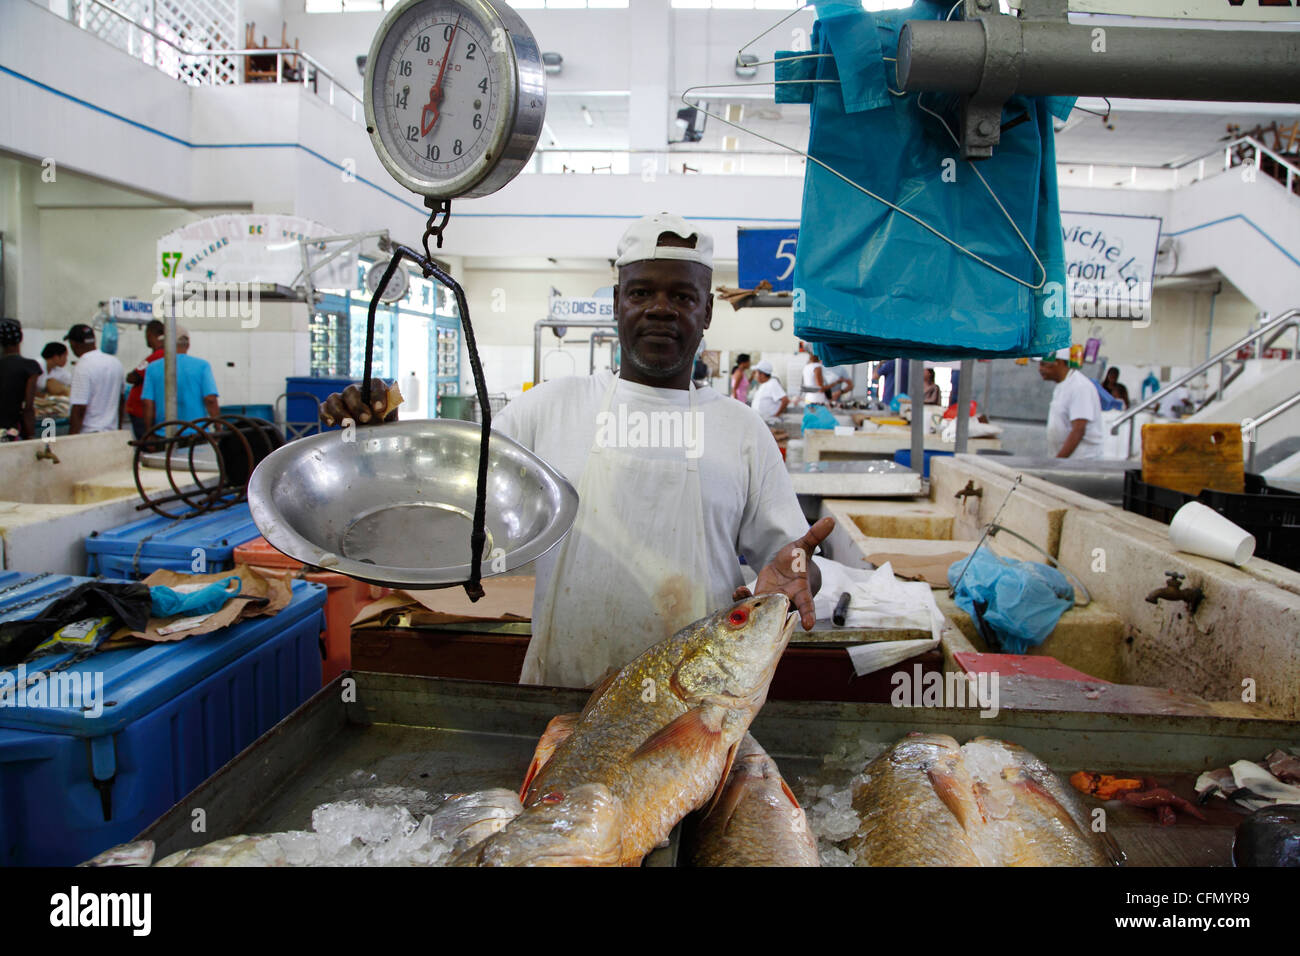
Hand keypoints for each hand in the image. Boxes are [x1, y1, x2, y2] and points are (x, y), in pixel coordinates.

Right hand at [320, 378, 400, 426]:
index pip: (376, 385)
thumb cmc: (384, 422)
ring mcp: (342, 399)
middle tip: (365, 419)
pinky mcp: (330, 409)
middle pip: (351, 392)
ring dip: (340, 412)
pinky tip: (332, 424)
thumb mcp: (391, 417)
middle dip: (357, 406)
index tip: (379, 408)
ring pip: (334, 398)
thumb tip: (378, 412)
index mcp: (375, 388)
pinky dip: (325, 415)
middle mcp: (357, 390)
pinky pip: (323, 408)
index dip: (377, 395)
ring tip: (349, 425)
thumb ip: (388, 412)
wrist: (373, 431)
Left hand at [731, 516, 834, 630]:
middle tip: (765, 612)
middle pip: (782, 613)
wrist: (787, 569)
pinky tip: (739, 591)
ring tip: (742, 593)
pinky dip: (743, 598)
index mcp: (802, 592)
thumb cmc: (799, 561)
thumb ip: (815, 536)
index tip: (809, 626)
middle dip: (774, 615)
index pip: (808, 605)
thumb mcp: (804, 547)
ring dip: (752, 606)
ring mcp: (773, 603)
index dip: (809, 615)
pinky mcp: (760, 600)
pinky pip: (751, 604)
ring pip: (763, 610)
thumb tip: (830, 520)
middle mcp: (788, 601)